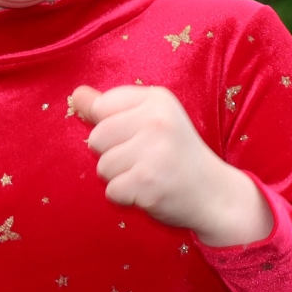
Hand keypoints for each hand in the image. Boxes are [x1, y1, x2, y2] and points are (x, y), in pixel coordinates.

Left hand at [69, 85, 273, 247]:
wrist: (216, 194)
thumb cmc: (176, 156)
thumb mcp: (150, 122)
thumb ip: (111, 108)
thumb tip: (76, 94)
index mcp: (156, 99)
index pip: (101, 107)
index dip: (111, 129)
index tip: (139, 136)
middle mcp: (156, 120)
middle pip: (96, 138)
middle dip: (112, 155)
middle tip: (145, 160)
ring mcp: (154, 151)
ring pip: (102, 166)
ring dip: (119, 178)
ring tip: (148, 175)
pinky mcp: (148, 181)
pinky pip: (111, 191)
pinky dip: (126, 197)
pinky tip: (149, 191)